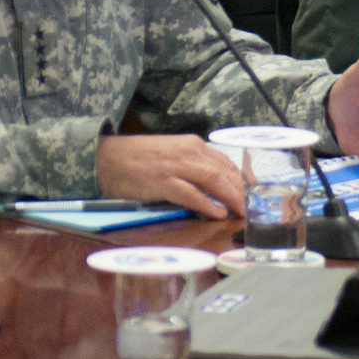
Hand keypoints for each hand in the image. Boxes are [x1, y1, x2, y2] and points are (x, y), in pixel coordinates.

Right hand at [95, 134, 245, 219]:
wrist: (105, 157)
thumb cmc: (137, 159)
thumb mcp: (171, 155)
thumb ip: (193, 166)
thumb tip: (215, 186)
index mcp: (192, 145)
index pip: (226, 163)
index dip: (242, 180)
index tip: (253, 194)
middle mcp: (188, 152)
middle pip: (225, 171)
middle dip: (242, 191)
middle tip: (253, 207)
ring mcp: (175, 166)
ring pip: (213, 180)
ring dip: (231, 197)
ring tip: (242, 211)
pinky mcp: (161, 181)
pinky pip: (190, 193)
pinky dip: (206, 204)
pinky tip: (217, 213)